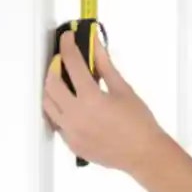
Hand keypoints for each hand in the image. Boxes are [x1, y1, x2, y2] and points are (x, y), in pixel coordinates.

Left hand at [43, 30, 165, 172]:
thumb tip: (96, 46)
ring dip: (51, 88)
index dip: (68, 45)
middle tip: (64, 59)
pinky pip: (55, 121)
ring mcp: (71, 131)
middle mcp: (76, 115)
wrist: (143, 154)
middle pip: (51, 83)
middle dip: (54, 66)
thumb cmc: (138, 123)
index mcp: (91, 99)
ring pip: (48, 104)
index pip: (72, 63)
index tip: (68, 38)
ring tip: (64, 80)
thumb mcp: (123, 89)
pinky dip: (58, 108)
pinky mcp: (70, 143)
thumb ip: (105, 65)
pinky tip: (69, 103)